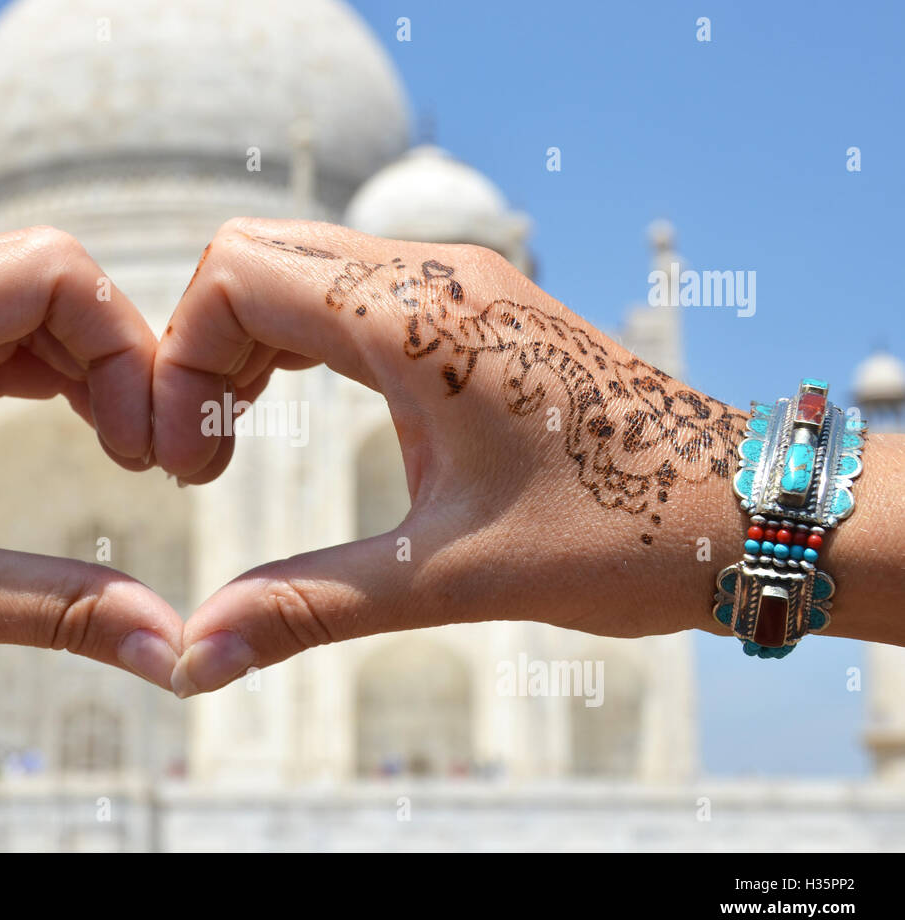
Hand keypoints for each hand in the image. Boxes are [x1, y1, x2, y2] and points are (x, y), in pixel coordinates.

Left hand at [0, 228, 182, 739]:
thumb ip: (56, 607)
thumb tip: (168, 646)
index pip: (48, 272)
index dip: (125, 347)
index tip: (149, 445)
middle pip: (39, 282)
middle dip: (115, 356)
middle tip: (152, 450)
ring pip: (11, 313)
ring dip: (82, 370)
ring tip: (125, 448)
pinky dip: (38, 384)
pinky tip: (75, 433)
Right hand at [154, 218, 759, 695]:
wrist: (739, 509)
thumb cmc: (620, 533)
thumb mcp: (448, 577)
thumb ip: (308, 606)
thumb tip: (194, 659)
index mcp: (418, 315)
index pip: (236, 276)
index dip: (181, 362)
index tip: (187, 463)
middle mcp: (433, 274)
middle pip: (253, 260)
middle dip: (200, 350)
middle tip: (199, 456)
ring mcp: (456, 284)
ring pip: (297, 271)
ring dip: (244, 346)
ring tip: (231, 441)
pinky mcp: (472, 311)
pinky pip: (347, 295)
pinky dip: (295, 343)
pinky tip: (292, 410)